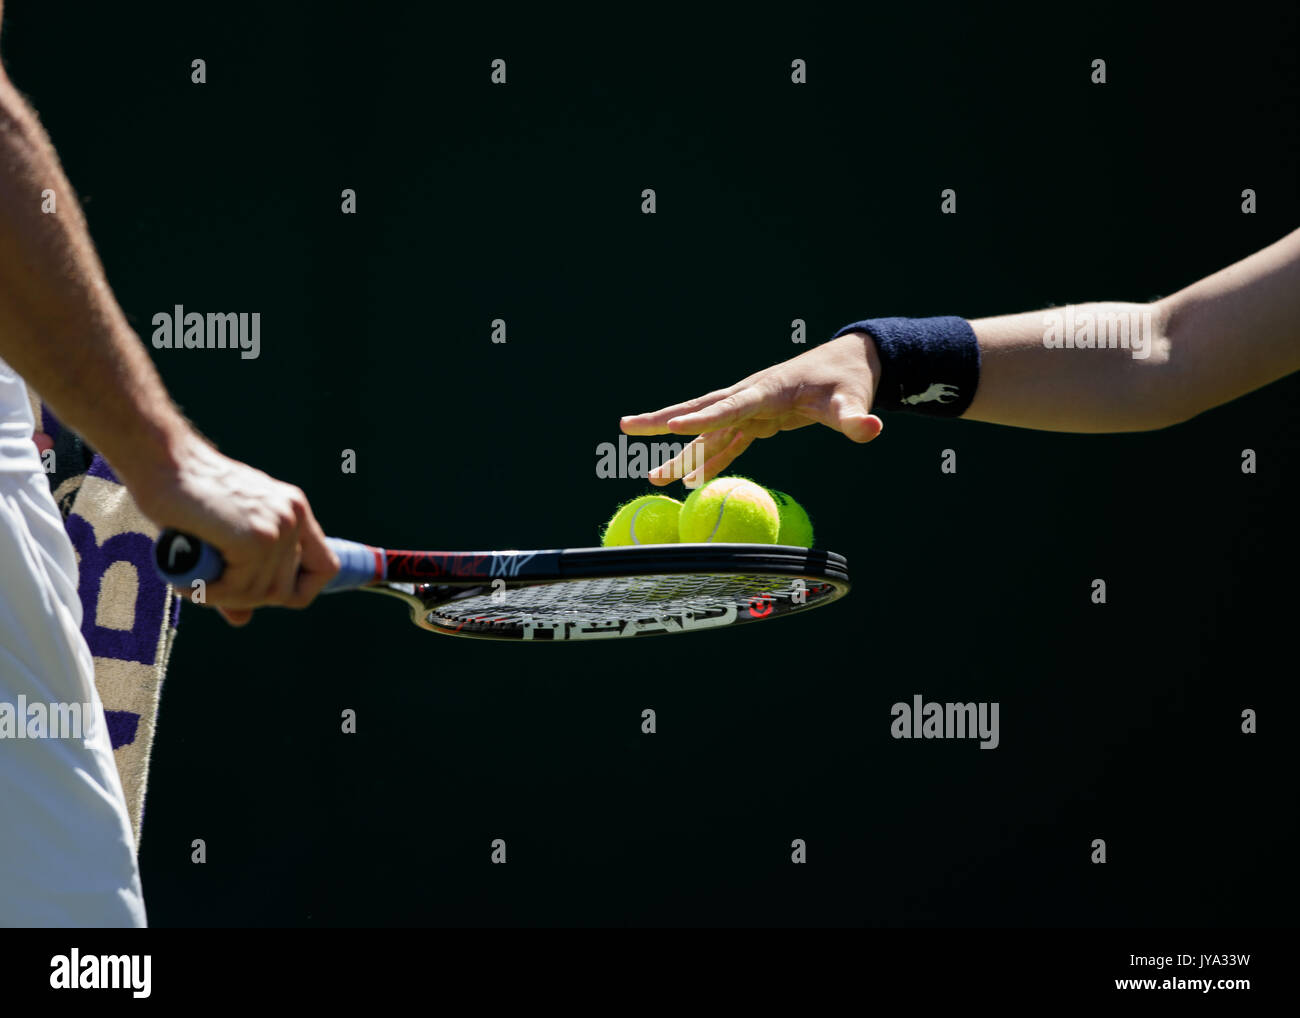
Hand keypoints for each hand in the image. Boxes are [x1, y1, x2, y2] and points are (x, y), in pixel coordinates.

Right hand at [120, 429, 337, 625]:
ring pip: (260, 594)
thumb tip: (242, 619)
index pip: (325, 567)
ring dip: (221, 597)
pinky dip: (208, 592)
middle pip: (285, 591)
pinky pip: (238, 588)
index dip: (299, 589)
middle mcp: (294, 517)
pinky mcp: (255, 538)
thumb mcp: (223, 535)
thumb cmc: (185, 495)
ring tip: (193, 579)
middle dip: (245, 598)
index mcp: (295, 511)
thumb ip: (239, 574)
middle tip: (209, 586)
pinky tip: (188, 580)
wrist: (162, 460)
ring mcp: (278, 527)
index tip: (265, 594)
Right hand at [619, 332, 884, 486]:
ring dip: (677, 453)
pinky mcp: (754, 421)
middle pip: (699, 410)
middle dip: (662, 420)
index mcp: (768, 390)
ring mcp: (749, 410)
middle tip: (625, 426)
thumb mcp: (853, 399)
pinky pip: (723, 444)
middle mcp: (750, 397)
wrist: (847, 364)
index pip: (731, 405)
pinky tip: (685, 480)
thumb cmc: (849, 380)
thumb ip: (855, 417)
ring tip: (650, 477)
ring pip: (705, 431)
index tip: (674, 425)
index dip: (703, 417)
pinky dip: (704, 461)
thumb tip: (871, 428)